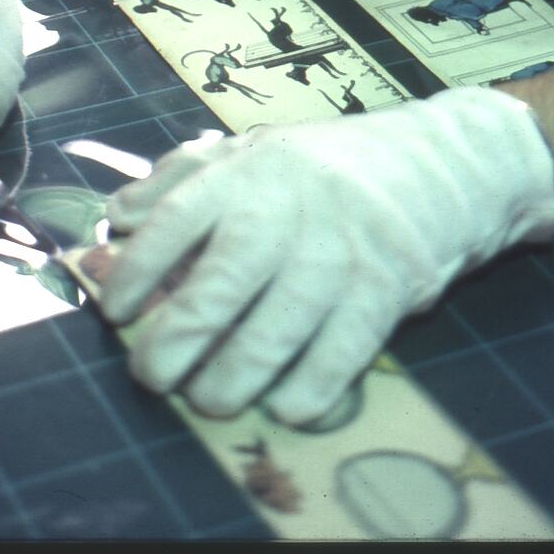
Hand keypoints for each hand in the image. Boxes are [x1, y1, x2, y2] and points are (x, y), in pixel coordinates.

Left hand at [97, 87, 553, 424]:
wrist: (439, 164)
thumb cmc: (326, 167)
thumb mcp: (252, 150)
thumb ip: (180, 176)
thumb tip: (116, 217)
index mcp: (250, 168)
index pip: (176, 219)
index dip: (137, 270)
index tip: (113, 310)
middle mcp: (290, 207)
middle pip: (217, 286)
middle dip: (172, 343)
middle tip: (149, 375)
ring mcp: (340, 251)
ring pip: (271, 334)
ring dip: (228, 381)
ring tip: (207, 397)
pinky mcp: (386, 291)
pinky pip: (335, 359)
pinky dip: (303, 392)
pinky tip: (281, 403)